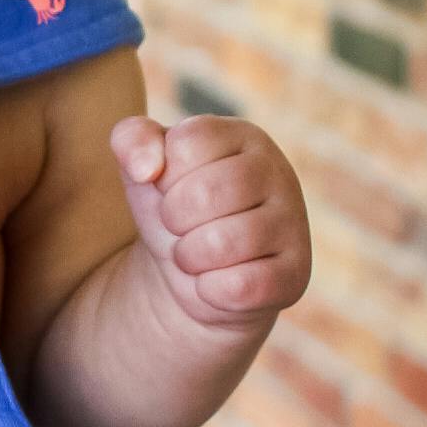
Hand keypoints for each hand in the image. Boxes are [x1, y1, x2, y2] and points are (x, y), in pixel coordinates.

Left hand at [110, 112, 309, 330]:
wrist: (194, 275)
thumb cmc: (174, 209)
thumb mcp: (144, 168)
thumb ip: (132, 140)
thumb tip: (145, 167)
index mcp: (243, 137)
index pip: (188, 143)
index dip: (163, 175)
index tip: (171, 187)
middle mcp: (277, 173)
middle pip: (202, 194)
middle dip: (172, 219)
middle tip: (180, 226)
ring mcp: (292, 224)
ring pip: (220, 244)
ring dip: (188, 256)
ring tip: (194, 253)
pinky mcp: (294, 274)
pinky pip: (237, 287)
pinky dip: (209, 290)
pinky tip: (215, 281)